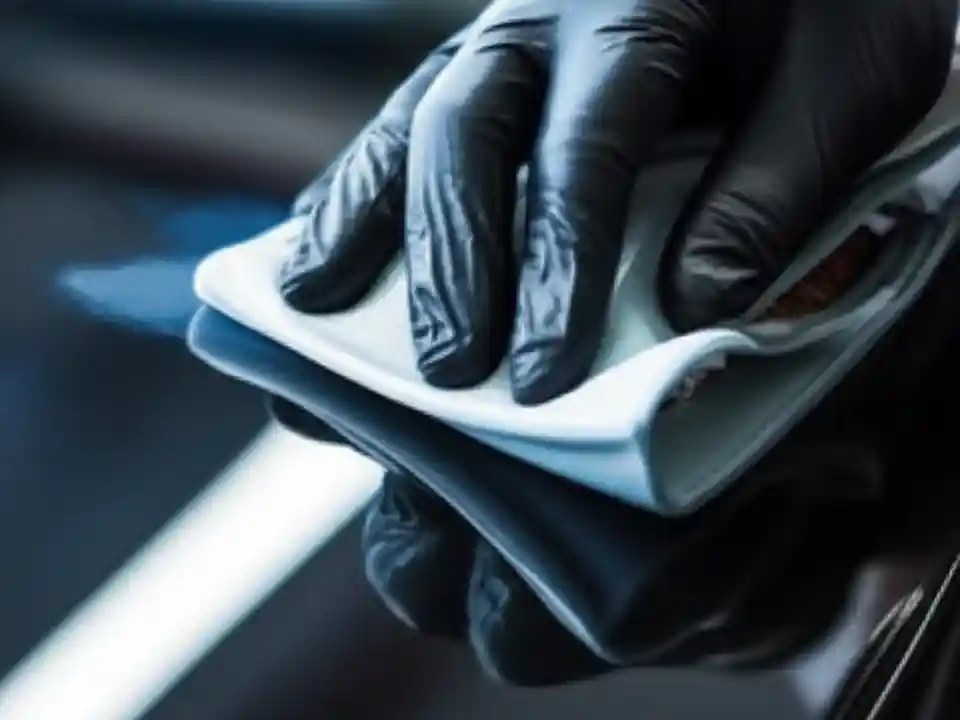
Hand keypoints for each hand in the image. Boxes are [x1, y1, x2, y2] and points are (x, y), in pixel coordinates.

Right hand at [280, 0, 956, 403]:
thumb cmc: (822, 5)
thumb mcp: (847, 82)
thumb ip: (775, 190)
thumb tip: (690, 305)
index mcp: (635, 5)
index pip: (582, 152)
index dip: (554, 268)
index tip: (537, 376)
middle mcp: (540, 15)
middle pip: (462, 135)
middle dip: (446, 260)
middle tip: (442, 370)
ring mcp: (494, 32)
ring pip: (405, 123)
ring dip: (356, 221)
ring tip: (311, 309)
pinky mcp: (475, 60)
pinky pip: (398, 124)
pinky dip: (354, 192)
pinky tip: (320, 249)